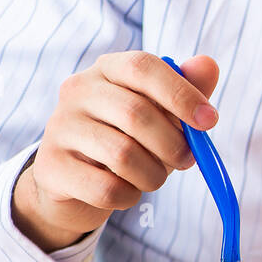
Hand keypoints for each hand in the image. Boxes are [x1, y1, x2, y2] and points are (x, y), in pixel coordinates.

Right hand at [12, 52, 219, 251]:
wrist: (77, 183)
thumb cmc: (130, 140)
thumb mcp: (162, 114)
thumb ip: (187, 90)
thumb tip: (208, 65)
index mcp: (108, 69)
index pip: (143, 67)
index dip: (181, 93)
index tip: (209, 121)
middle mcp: (78, 91)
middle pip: (136, 114)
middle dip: (173, 144)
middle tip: (187, 160)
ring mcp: (59, 128)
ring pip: (122, 155)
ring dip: (153, 174)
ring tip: (154, 177)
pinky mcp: (51, 167)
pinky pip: (106, 188)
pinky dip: (129, 196)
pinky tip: (128, 191)